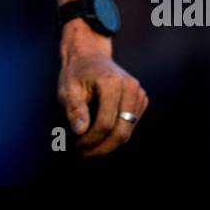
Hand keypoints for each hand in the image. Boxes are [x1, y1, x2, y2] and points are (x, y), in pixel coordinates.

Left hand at [58, 24, 147, 156]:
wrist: (89, 56)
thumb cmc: (76, 74)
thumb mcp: (68, 90)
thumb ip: (74, 110)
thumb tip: (80, 132)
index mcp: (112, 83)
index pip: (105, 123)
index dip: (91, 140)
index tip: (77, 146)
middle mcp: (130, 87)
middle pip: (121, 131)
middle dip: (102, 147)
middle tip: (85, 154)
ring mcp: (139, 93)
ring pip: (128, 131)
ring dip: (110, 144)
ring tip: (90, 146)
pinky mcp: (141, 99)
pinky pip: (131, 124)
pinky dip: (117, 133)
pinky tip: (101, 134)